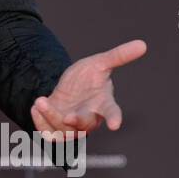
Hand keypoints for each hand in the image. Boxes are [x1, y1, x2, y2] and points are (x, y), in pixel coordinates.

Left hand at [30, 39, 145, 141]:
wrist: (67, 87)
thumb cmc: (88, 78)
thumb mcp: (100, 63)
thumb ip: (119, 56)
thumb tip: (142, 44)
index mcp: (103, 104)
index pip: (112, 113)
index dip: (115, 118)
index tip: (116, 125)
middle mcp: (89, 118)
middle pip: (85, 126)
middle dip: (76, 123)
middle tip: (67, 117)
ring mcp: (72, 126)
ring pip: (64, 132)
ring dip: (51, 118)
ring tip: (41, 101)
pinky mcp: (56, 128)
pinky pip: (48, 133)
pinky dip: (40, 122)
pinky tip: (36, 107)